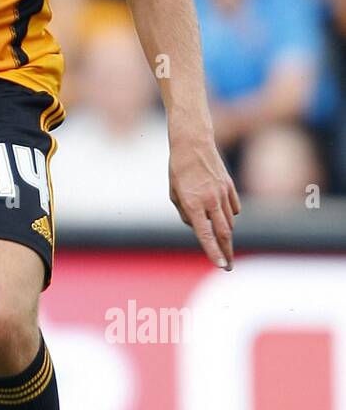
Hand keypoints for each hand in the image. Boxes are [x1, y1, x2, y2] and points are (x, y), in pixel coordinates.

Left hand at [169, 135, 240, 268]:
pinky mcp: (230, 186)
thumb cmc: (178, 170)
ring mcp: (222, 193)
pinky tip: (222, 214)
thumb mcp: (174, 194)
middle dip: (227, 253)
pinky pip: (234, 209)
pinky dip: (229, 216)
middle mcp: (210, 200)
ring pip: (229, 222)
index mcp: (192, 203)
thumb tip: (201, 228)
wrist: (192, 143)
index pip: (205, 234)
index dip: (213, 252)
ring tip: (221, 241)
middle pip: (224, 233)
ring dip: (225, 234)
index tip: (221, 265)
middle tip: (228, 266)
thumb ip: (186, 215)